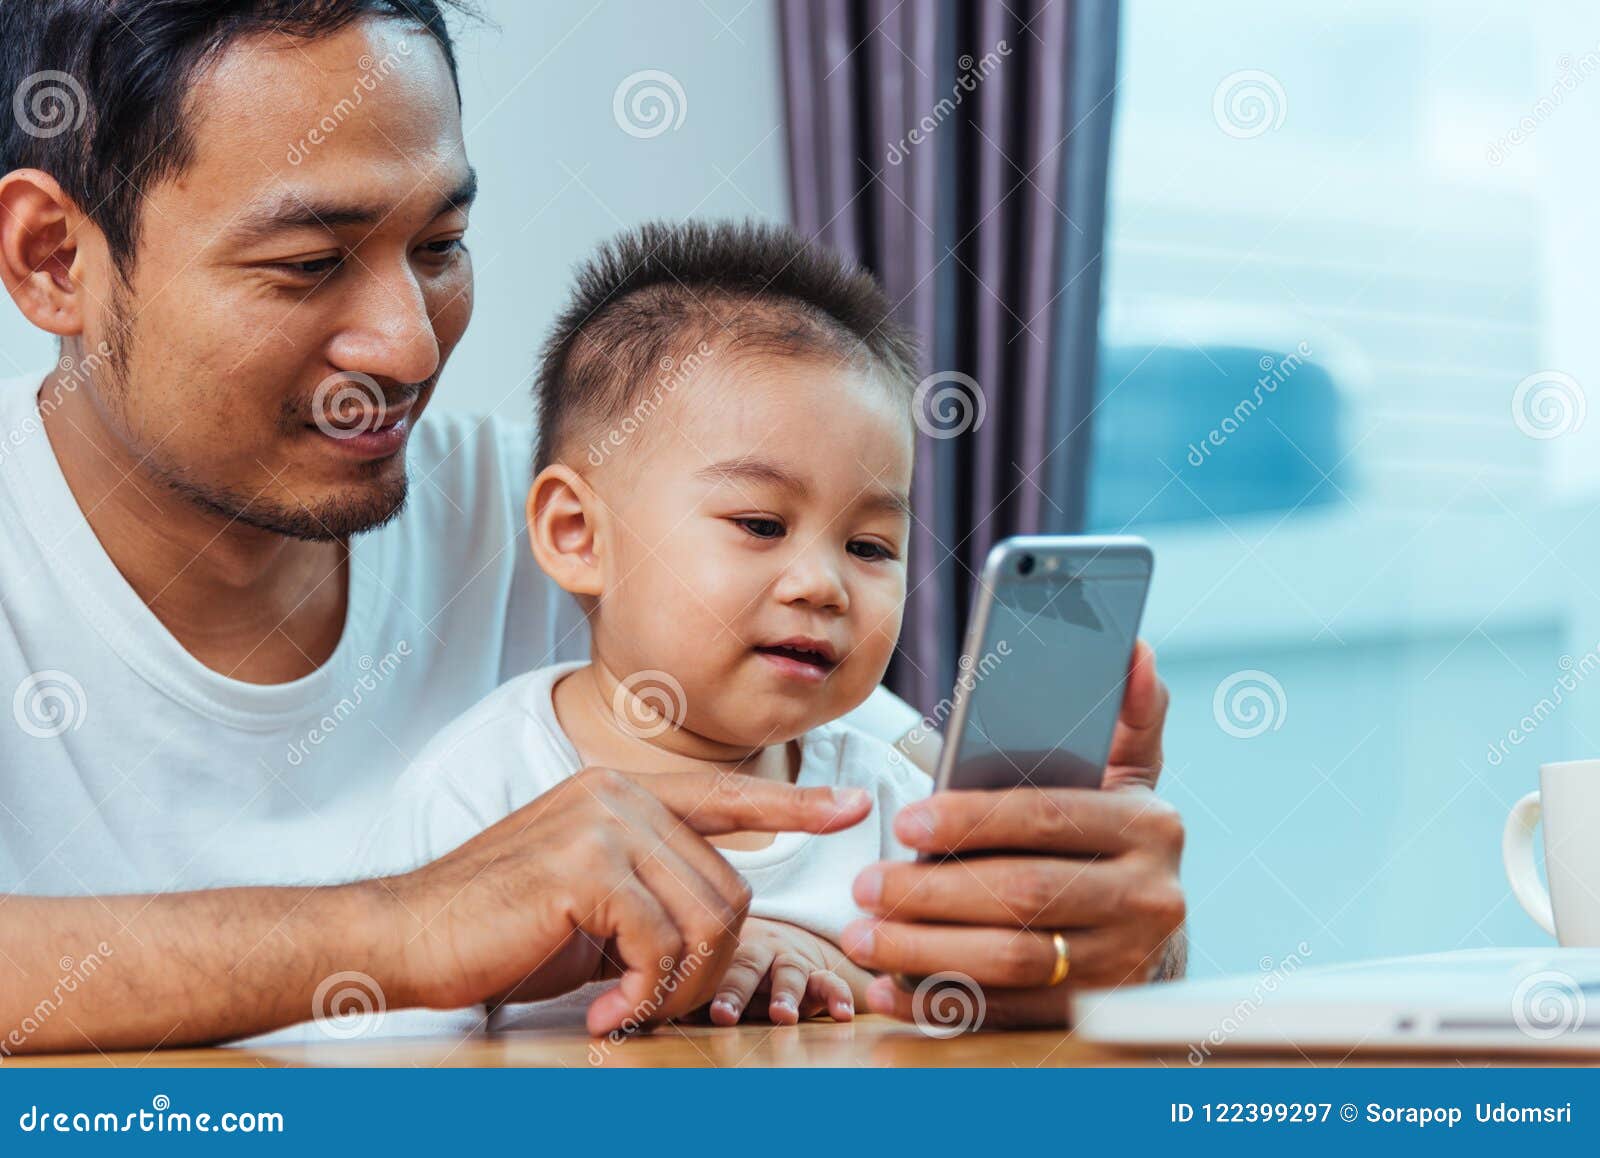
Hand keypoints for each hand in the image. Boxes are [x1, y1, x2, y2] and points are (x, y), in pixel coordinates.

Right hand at [385, 768, 870, 1035]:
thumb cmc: (498, 930)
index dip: (795, 801)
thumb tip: (718, 919)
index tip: (851, 804)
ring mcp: (603, 822)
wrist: (407, 937)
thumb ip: (652, 889)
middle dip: (711, 966)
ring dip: (680, 986)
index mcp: (621, 793)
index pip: (726, 793)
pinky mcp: (585, 865)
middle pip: (728, 888)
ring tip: (629, 1008)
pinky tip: (605, 1012)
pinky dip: (643, 994)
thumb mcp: (592, 902)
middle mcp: (618, 793)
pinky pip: (661, 942)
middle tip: (657, 1005)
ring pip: (707, 916)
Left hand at [704, 917, 869, 1025]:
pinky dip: (838, 995)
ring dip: (784, 993)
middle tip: (725, 1014)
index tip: (701, 1011)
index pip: (713, 967)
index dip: (706, 987)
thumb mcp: (718, 976)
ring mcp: (791, 962)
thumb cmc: (739, 969)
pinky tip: (842, 1015)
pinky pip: (831, 981)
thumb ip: (695, 994)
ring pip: (789, 972)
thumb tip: (662, 1014)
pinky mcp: (819, 975)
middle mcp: (760, 952)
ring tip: (782, 1016)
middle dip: (736, 991)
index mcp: (728, 952)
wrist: (785, 944)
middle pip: (748, 966)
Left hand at [844, 640, 1183, 1027]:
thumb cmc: (1110, 834)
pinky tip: (890, 990)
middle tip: (864, 886)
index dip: (972, 819)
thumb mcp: (1127, 774)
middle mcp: (1149, 897)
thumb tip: (1135, 650)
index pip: (1047, 815)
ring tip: (863, 937)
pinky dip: (943, 1004)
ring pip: (1013, 960)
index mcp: (1148, 825)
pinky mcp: (1093, 1011)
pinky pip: (1009, 1014)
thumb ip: (1126, 716)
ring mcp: (1125, 961)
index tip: (906, 820)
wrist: (1153, 928)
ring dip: (926, 951)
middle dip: (933, 892)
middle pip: (1024, 895)